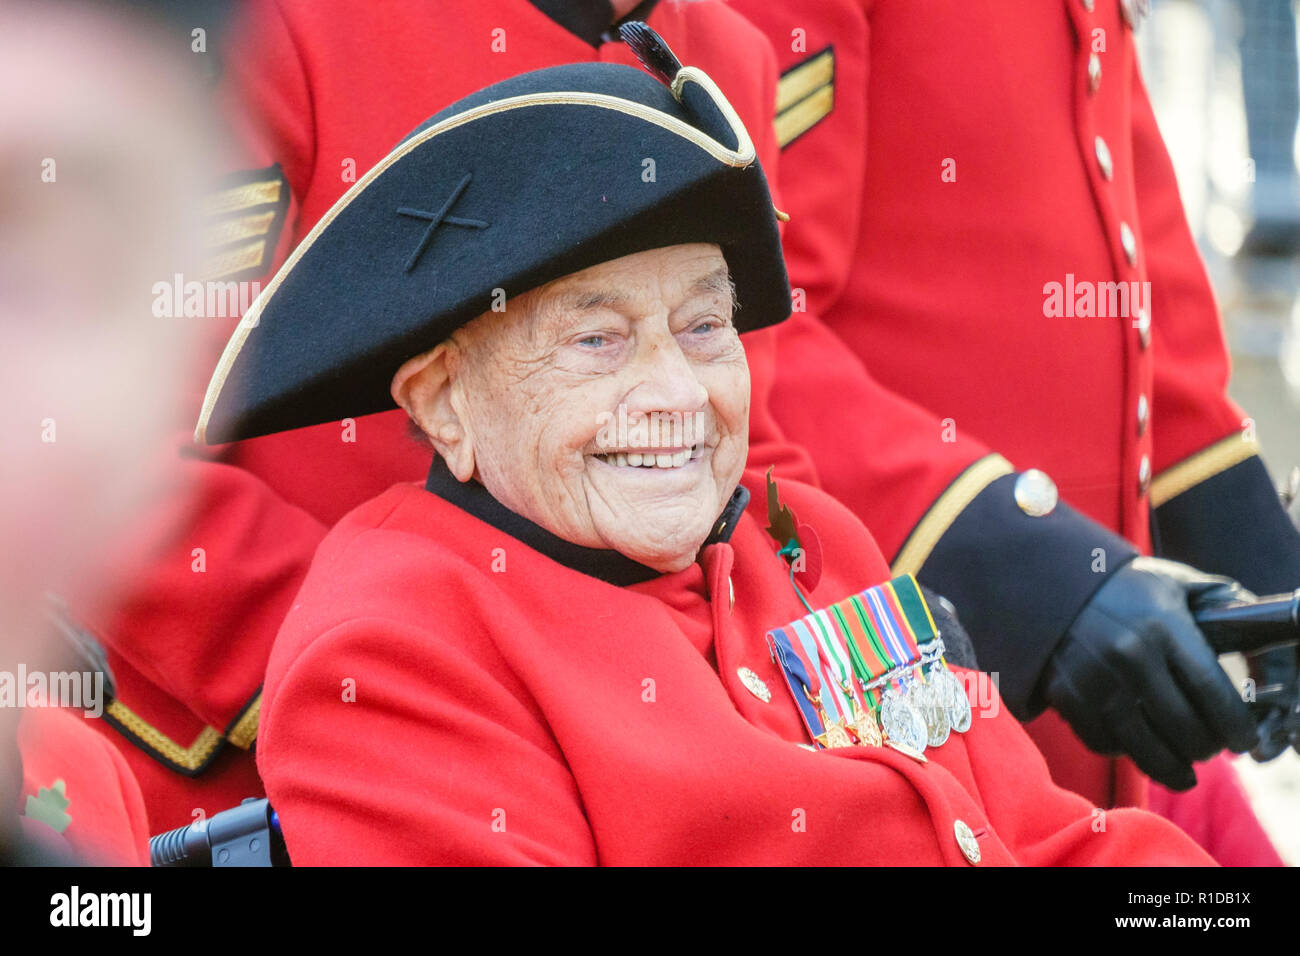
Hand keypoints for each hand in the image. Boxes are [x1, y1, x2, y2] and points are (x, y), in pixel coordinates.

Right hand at [1037, 556, 1258, 789]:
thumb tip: (1252, 619)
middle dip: (1205, 748)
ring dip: (1170, 767)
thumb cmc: (1119, 585)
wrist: (1046, 579)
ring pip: (1145, 748)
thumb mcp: (1169, 581)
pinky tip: (1135, 745)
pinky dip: (1124, 751)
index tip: (1242, 740)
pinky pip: (1104, 742)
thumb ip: (1214, 600)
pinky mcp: (1066, 695)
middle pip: (1184, 728)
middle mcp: (1130, 656)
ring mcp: (1095, 679)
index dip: (1234, 725)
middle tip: (1208, 748)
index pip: (1212, 691)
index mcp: (1162, 626)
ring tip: (1183, 772)